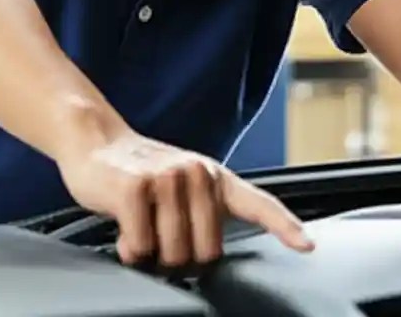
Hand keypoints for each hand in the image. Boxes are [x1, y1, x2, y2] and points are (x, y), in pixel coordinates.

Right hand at [57, 131, 314, 266]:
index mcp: (214, 176)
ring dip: (151, 252)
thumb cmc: (138, 173)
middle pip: (206, 253)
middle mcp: (198, 174)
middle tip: (159, 232)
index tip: (305, 246)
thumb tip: (206, 259)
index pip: (258, 204)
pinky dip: (130, 247)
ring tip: (140, 225)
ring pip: (173, 254)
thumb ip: (201, 216)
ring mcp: (168, 178)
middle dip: (180, 256)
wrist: (94, 141)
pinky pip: (141, 246)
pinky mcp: (137, 188)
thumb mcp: (180, 187)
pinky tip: (123, 227)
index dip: (284, 227)